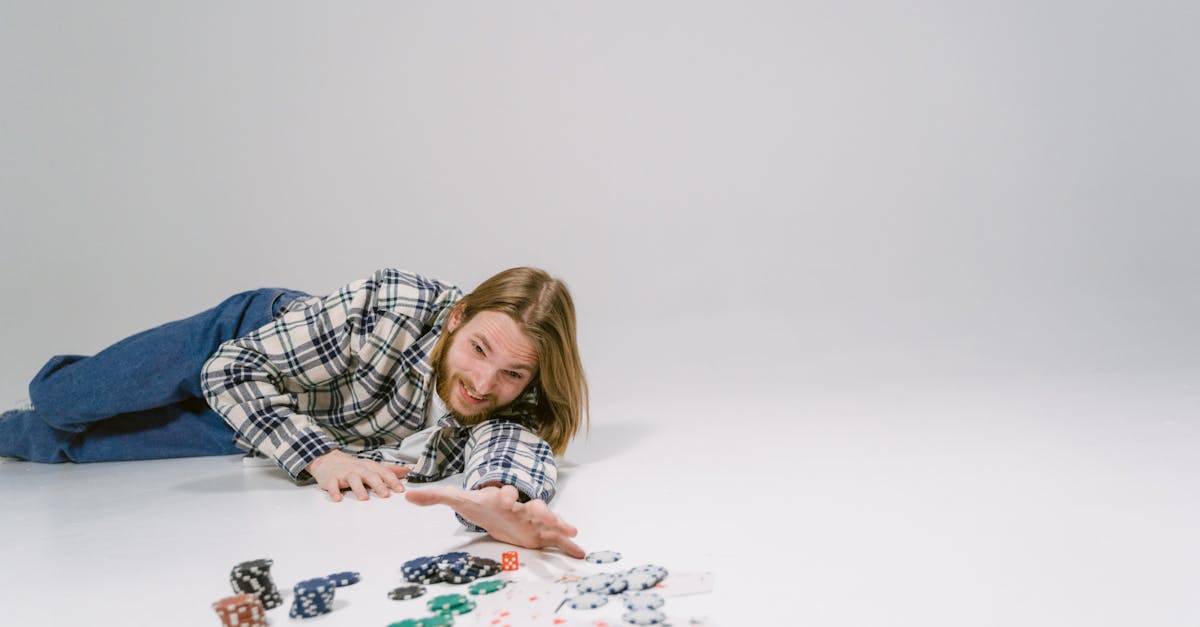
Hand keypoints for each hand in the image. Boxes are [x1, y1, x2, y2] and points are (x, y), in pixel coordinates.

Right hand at [306, 449, 410, 500]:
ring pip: (353, 479)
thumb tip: (407, 470)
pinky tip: (338, 499)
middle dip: (378, 485)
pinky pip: (333, 485)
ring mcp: (344, 473)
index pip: (384, 472)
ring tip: (364, 498)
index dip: (393, 481)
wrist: (328, 459)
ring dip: (358, 488)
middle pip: (370, 476)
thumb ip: (389, 470)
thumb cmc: (353, 466)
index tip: (400, 490)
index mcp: (369, 467)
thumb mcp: (371, 466)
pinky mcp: (331, 479)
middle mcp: (359, 469)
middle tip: (385, 495)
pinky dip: (334, 492)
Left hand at [405, 484, 584, 557]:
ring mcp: (533, 519)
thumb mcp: (459, 501)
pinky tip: (581, 552)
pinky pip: (557, 539)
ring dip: (559, 524)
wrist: (500, 507)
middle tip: (546, 513)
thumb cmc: (482, 504)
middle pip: (532, 505)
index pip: (503, 493)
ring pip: (549, 520)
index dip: (503, 494)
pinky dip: (569, 544)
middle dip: (540, 509)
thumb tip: (406, 495)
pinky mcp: (541, 533)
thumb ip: (436, 497)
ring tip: (571, 530)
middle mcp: (521, 507)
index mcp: (501, 499)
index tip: (504, 495)